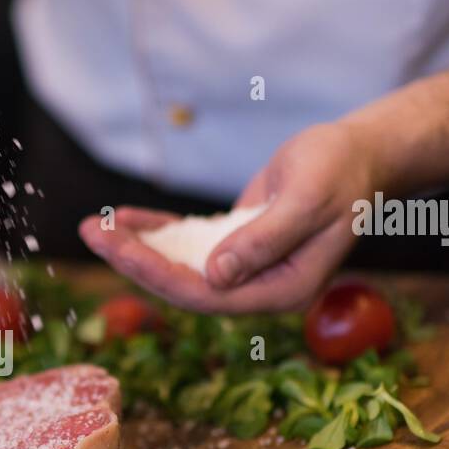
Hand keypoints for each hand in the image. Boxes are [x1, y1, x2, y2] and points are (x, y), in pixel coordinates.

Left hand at [78, 122, 376, 312]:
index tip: (117, 248)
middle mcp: (257, 288)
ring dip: (134, 247)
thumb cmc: (339, 171)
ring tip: (92, 227)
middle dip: (132, 261)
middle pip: (182, 284)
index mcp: (280, 290)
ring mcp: (243, 269)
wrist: (359, 154)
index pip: (206, 293)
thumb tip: (215, 275)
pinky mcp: (232, 246)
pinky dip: (153, 232)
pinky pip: (185, 245)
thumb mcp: (306, 199)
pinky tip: (121, 219)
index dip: (157, 273)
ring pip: (177, 266)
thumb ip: (263, 240)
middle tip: (89, 233)